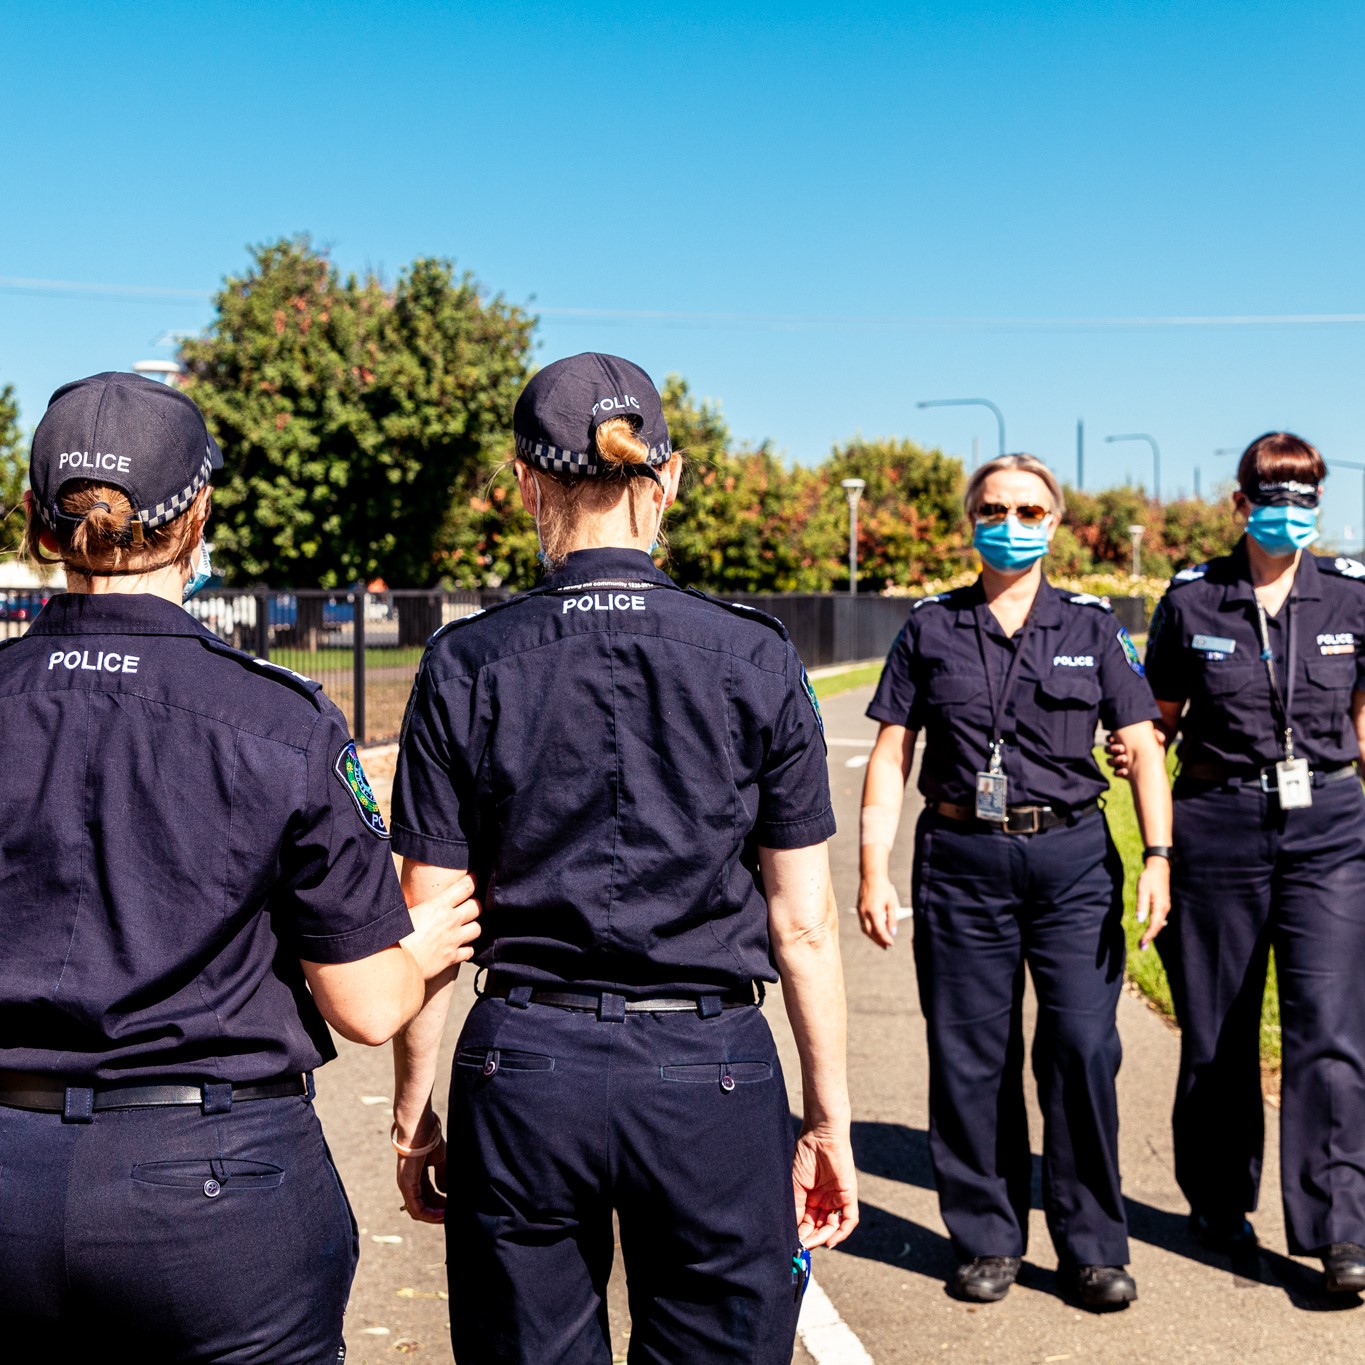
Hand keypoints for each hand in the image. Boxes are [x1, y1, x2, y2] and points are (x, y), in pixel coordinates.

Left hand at [395, 1117, 447, 1223]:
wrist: (420, 1128)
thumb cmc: (429, 1139)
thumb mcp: (440, 1159)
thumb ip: (443, 1175)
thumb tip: (445, 1191)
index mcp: (416, 1175)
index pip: (428, 1196)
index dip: (441, 1203)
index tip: (454, 1205)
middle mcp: (409, 1183)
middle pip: (424, 1205)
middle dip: (439, 1212)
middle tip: (454, 1214)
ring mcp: (407, 1185)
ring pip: (420, 1211)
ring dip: (435, 1216)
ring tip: (450, 1216)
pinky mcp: (407, 1186)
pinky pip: (417, 1209)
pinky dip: (430, 1215)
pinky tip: (443, 1214)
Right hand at [401, 874, 480, 979]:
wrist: (394, 962)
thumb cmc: (394, 935)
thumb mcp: (404, 912)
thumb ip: (413, 903)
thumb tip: (407, 895)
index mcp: (438, 905)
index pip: (466, 887)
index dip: (474, 880)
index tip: (475, 878)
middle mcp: (450, 920)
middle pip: (476, 907)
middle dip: (475, 905)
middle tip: (470, 905)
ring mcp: (453, 939)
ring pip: (477, 929)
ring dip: (473, 926)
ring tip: (466, 926)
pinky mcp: (452, 957)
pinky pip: (469, 951)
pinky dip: (467, 949)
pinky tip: (461, 947)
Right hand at [792, 1124, 858, 1249]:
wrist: (820, 1135)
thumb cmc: (804, 1155)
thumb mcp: (795, 1185)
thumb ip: (795, 1208)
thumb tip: (792, 1232)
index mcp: (810, 1197)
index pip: (807, 1222)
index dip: (800, 1234)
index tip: (792, 1244)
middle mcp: (824, 1199)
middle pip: (819, 1227)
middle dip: (810, 1238)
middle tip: (801, 1246)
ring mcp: (836, 1198)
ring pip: (833, 1226)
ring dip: (823, 1237)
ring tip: (811, 1243)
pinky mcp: (848, 1195)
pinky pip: (849, 1219)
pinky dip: (841, 1232)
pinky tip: (829, 1240)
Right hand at [857, 873, 899, 948]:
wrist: (871, 875)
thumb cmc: (883, 888)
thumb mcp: (891, 903)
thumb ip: (892, 919)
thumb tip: (892, 932)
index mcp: (873, 912)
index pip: (879, 931)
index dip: (885, 939)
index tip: (891, 944)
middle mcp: (864, 913)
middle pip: (870, 933)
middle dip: (878, 941)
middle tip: (886, 947)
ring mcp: (860, 911)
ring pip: (864, 929)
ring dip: (872, 937)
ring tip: (881, 941)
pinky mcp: (859, 908)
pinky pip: (862, 923)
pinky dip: (868, 929)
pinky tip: (874, 931)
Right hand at [1106, 726, 1167, 779]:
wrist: (1156, 766)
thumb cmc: (1154, 751)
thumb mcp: (1156, 743)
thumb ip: (1158, 736)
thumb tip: (1160, 738)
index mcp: (1123, 742)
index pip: (1110, 738)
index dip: (1110, 738)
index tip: (1114, 738)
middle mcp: (1118, 752)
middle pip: (1107, 749)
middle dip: (1112, 749)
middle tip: (1122, 748)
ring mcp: (1119, 763)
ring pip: (1109, 761)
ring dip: (1115, 760)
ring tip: (1125, 759)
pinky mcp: (1122, 773)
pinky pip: (1115, 773)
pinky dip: (1119, 772)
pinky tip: (1126, 771)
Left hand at [1135, 856, 1170, 949]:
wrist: (1159, 867)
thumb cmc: (1149, 877)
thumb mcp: (1142, 890)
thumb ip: (1142, 905)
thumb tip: (1140, 920)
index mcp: (1160, 906)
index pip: (1154, 925)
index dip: (1148, 936)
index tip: (1142, 944)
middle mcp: (1165, 908)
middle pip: (1158, 927)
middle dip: (1150, 937)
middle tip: (1141, 947)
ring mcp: (1165, 906)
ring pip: (1160, 923)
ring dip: (1153, 932)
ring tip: (1145, 941)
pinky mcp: (1164, 904)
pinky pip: (1160, 918)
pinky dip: (1155, 925)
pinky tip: (1151, 929)